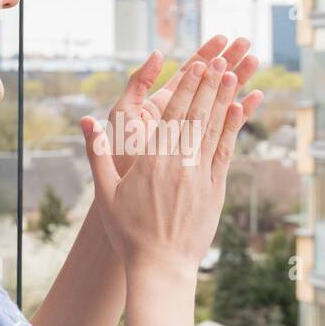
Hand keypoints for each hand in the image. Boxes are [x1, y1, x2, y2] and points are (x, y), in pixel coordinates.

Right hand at [79, 55, 262, 274]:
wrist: (160, 267)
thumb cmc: (128, 233)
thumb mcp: (105, 193)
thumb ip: (98, 154)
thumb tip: (85, 122)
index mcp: (153, 162)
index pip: (173, 116)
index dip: (186, 87)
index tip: (196, 64)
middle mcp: (180, 164)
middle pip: (197, 115)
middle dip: (208, 84)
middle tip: (218, 58)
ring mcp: (200, 176)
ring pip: (214, 130)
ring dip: (224, 100)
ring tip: (232, 74)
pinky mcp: (215, 190)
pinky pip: (225, 152)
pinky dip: (232, 129)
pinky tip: (239, 110)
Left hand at [105, 34, 261, 177]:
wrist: (130, 196)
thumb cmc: (122, 158)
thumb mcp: (125, 114)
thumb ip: (138, 84)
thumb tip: (158, 54)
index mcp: (162, 104)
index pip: (187, 74)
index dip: (205, 54)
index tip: (223, 38)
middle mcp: (179, 116)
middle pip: (207, 83)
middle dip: (227, 62)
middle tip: (246, 41)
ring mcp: (193, 133)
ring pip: (220, 101)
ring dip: (239, 80)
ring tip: (256, 60)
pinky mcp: (204, 151)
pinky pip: (226, 128)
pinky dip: (241, 113)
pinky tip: (256, 97)